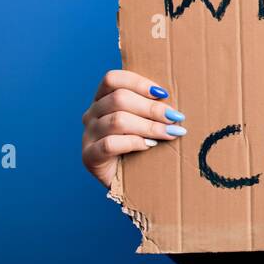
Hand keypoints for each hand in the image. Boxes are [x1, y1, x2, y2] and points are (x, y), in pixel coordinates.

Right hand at [81, 70, 185, 188]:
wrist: (131, 183)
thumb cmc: (142, 148)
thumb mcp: (146, 123)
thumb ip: (152, 108)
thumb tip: (175, 104)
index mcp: (102, 100)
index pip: (112, 79)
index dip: (138, 82)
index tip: (164, 94)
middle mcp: (91, 114)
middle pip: (119, 99)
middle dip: (152, 108)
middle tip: (175, 118)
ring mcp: (88, 135)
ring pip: (117, 120)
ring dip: (149, 126)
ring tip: (170, 133)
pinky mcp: (89, 156)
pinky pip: (110, 144)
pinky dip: (134, 143)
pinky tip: (149, 146)